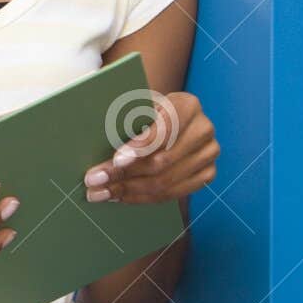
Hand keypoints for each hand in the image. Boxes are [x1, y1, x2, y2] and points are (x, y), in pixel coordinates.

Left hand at [83, 90, 217, 203]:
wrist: (170, 119)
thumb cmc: (146, 110)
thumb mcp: (136, 105)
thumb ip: (124, 117)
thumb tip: (97, 144)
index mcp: (187, 105)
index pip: (164, 129)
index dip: (141, 147)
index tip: (116, 160)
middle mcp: (204, 129)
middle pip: (162, 161)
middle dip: (124, 175)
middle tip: (94, 180)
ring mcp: (209, 153)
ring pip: (166, 182)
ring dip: (128, 191)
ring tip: (100, 193)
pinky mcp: (207, 174)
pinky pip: (173, 193)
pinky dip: (143, 198)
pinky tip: (120, 196)